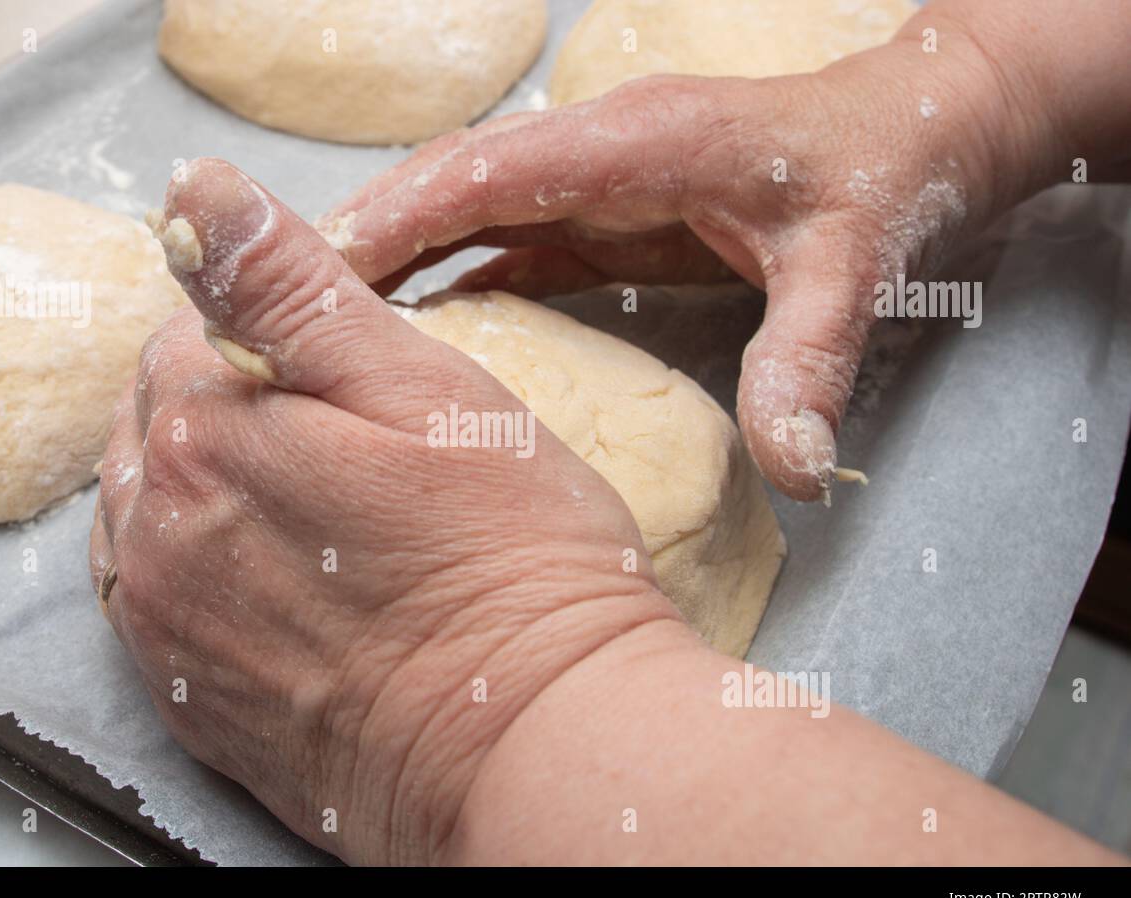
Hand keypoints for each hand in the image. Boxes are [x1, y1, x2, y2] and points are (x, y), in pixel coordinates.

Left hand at [89, 159, 684, 864]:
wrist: (528, 744)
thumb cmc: (508, 558)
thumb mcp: (420, 387)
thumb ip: (290, 285)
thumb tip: (195, 187)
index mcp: (203, 434)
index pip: (185, 335)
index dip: (263, 337)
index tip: (337, 374)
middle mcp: (153, 533)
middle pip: (155, 424)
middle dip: (228, 410)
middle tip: (339, 445)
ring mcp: (163, 628)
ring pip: (145, 512)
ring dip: (205, 492)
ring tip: (311, 513)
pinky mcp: (186, 701)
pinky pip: (157, 604)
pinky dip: (200, 575)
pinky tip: (282, 584)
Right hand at [318, 9, 1064, 501]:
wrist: (918, 131)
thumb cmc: (886, 175)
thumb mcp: (856, 263)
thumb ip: (812, 357)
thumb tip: (791, 467)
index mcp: (637, 143)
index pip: (489, 170)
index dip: (399, 215)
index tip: (316, 267)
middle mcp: (597, 153)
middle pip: (451, 186)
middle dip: (367, 243)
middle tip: (277, 314)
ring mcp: (594, 183)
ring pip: (464, 215)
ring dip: (394, 265)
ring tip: (313, 333)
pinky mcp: (602, 218)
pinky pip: (502, 247)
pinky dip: (448, 283)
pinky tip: (407, 338)